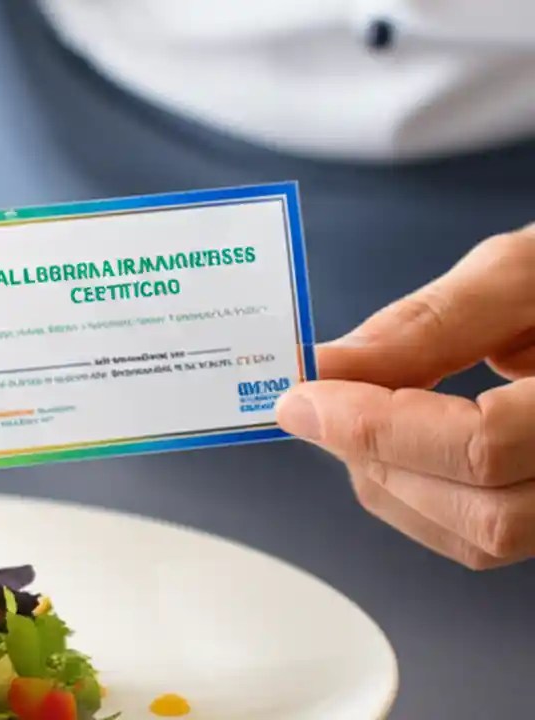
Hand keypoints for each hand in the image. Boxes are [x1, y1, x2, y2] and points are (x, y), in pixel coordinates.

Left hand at [276, 229, 534, 569]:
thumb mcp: (525, 274)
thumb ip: (431, 321)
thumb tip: (330, 365)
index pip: (483, 446)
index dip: (377, 427)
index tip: (300, 397)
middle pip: (484, 514)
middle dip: (377, 458)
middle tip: (312, 407)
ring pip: (484, 538)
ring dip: (392, 483)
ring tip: (351, 417)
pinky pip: (494, 535)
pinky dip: (423, 495)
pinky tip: (395, 444)